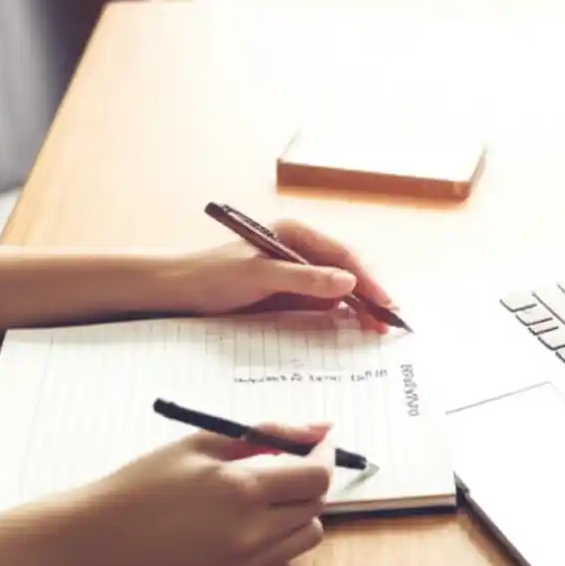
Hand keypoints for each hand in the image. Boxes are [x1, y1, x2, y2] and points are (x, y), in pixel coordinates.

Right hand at [65, 422, 334, 565]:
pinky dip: (276, 539)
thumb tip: (322, 426)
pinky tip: (241, 524)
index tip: (319, 442)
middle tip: (285, 463)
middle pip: (316, 504)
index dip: (325, 454)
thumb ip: (268, 431)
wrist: (91, 544)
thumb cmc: (143, 485)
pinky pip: (281, 560)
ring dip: (298, 511)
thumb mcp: (202, 442)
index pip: (318, 474)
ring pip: (306, 535)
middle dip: (310, 479)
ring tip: (261, 495)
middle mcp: (251, 533)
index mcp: (242, 488)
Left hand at [171, 219, 394, 331]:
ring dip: (358, 307)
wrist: (176, 292)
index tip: (383, 301)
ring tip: (377, 329)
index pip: (342, 255)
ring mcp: (296, 274)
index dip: (367, 278)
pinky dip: (340, 317)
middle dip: (369, 294)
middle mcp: (300, 251)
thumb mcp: (259, 276)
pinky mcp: (289, 296)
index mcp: (296, 235)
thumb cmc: (212, 276)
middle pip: (345, 271)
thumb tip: (349, 282)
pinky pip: (322, 306)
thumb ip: (305, 279)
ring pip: (338, 290)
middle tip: (388, 321)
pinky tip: (353, 330)